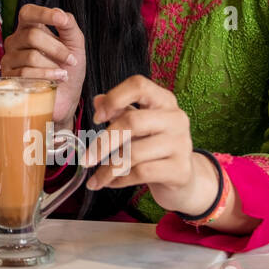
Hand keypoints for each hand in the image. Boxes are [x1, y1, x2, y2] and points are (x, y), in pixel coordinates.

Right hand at [0, 4, 84, 124]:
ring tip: (63, 74)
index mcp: (29, 28)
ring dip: (53, 67)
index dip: (42, 14)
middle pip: (32, 36)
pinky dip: (46, 77)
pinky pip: (26, 74)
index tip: (61, 20)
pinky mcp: (8, 77)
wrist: (65, 97)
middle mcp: (16, 40)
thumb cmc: (69, 68)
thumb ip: (69, 26)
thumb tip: (60, 14)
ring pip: (31, 57)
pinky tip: (55, 81)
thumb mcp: (75, 44)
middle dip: (57, 49)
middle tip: (72, 60)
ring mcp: (9, 58)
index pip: (28, 12)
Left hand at [83, 75, 215, 215]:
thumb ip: (119, 112)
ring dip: (108, 169)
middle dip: (103, 143)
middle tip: (85, 160)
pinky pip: (142, 173)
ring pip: (135, 153)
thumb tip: (97, 101)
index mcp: (163, 100)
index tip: (97, 118)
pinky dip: (120, 180)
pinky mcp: (181, 169)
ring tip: (96, 179)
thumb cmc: (153, 146)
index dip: (114, 99)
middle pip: (132, 122)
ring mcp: (181, 144)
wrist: (182, 179)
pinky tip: (110, 184)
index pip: (138, 85)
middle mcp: (176, 118)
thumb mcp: (137, 126)